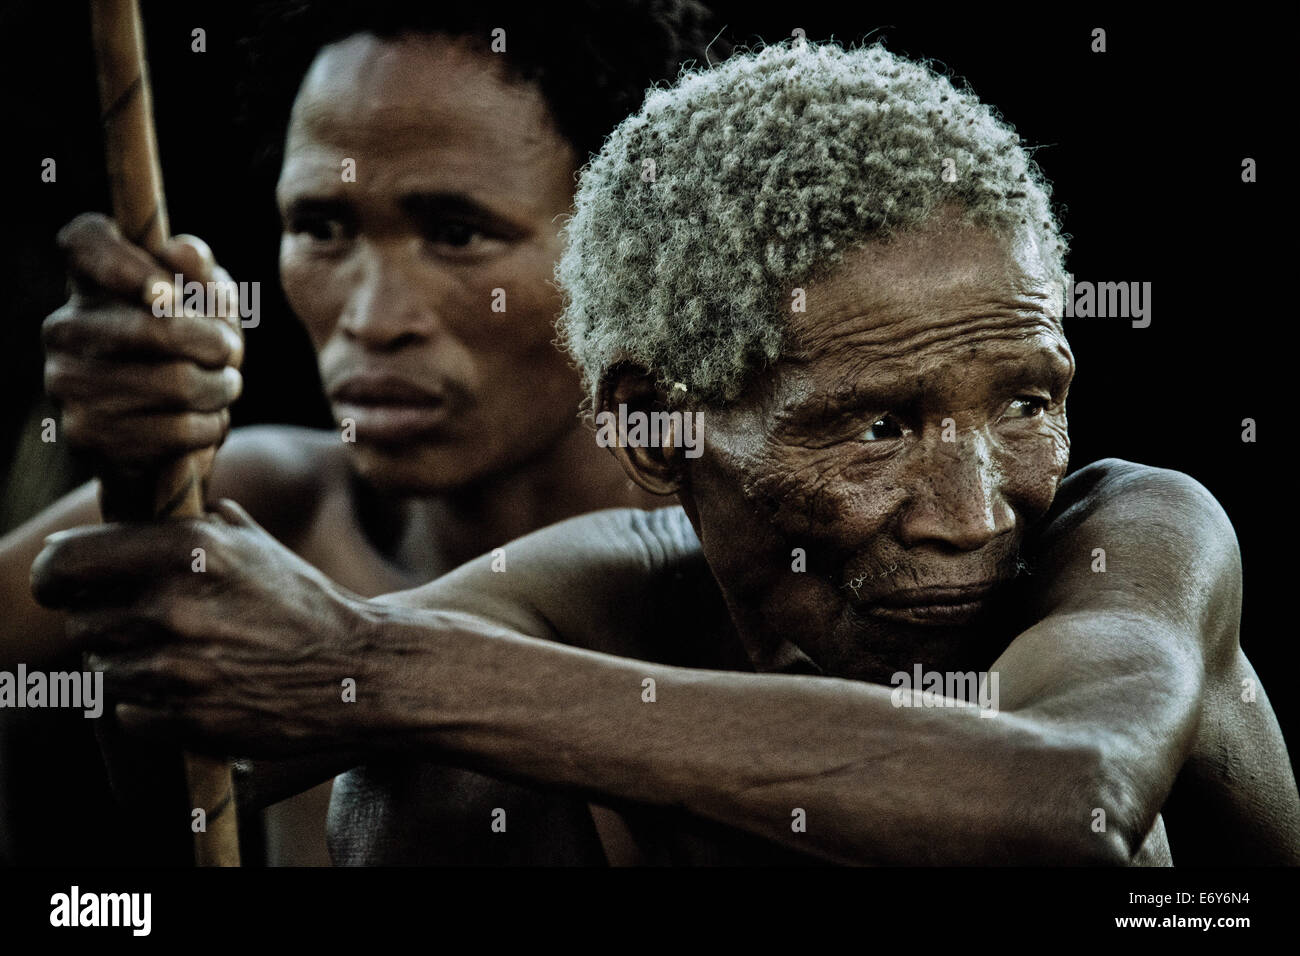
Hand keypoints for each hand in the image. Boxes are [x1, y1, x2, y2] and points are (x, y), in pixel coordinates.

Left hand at [30, 500, 372, 755]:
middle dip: (109, 624)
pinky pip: (130, 714)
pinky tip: (194, 691)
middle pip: (82, 622)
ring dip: (132, 667)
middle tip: (148, 626)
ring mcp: (178, 666)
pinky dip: (152, 708)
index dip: (55, 576)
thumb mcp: (255, 545)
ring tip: (180, 658)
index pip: (67, 562)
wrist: (355, 668)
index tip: (61, 584)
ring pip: (104, 670)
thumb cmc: (303, 602)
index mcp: (187, 549)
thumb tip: (147, 508)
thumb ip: (198, 524)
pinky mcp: (186, 717)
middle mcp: (174, 605)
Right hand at [43, 213, 244, 468]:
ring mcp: (68, 383)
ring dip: (222, 389)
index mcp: (91, 281)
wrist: (163, 430)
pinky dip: (210, 426)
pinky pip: (176, 430)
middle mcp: (65, 328)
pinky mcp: (87, 434)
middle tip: (229, 352)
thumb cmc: (189, 350)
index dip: (125, 263)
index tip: (169, 291)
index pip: (85, 242)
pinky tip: (204, 421)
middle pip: (155, 327)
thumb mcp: (207, 305)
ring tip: (222, 388)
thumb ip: (202, 275)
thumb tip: (183, 252)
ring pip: (177, 384)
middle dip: (216, 345)